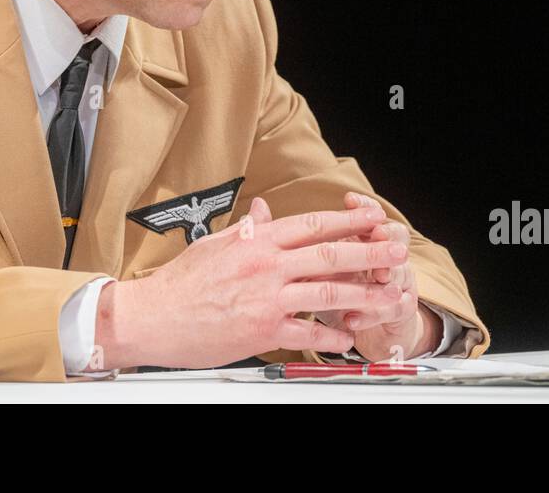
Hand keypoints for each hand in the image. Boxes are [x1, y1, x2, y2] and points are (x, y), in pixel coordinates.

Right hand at [93, 196, 409, 369]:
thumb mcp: (214, 244)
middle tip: (395, 251)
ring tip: (388, 295)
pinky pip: (307, 332)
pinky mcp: (262, 331)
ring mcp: (267, 299)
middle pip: (329, 255)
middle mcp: (266, 266)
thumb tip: (263, 212)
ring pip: (327, 293)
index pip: (311, 225)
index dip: (347, 220)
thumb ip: (246, 231)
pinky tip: (348, 336)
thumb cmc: (179, 283)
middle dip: (369, 252)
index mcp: (256, 242)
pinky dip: (331, 335)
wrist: (152, 317)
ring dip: (363, 294)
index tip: (372, 217)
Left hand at [311, 192, 437, 361]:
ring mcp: (398, 283)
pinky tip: (353, 319)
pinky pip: (394, 310)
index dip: (362, 207)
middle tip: (377, 233)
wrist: (360, 322)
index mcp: (367, 239)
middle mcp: (387, 256)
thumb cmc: (332, 287)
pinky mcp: (400, 311)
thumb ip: (294, 240)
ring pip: (400, 273)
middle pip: (395, 237)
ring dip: (387, 274)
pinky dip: (373, 314)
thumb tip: (260, 207)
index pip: (370, 216)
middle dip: (383, 235)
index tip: (349, 199)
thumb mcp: (312, 264)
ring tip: (378, 276)